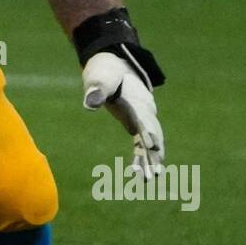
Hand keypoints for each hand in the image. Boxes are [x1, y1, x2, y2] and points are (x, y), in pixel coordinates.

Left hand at [82, 50, 163, 179]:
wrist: (114, 65)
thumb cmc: (104, 71)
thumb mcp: (98, 78)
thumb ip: (96, 90)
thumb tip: (89, 104)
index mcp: (136, 100)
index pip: (144, 118)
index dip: (148, 132)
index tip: (152, 146)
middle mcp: (145, 111)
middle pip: (152, 134)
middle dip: (154, 154)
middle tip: (155, 172)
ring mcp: (143, 118)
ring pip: (151, 142)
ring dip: (151, 160)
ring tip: (151, 179)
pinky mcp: (137, 124)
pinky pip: (142, 143)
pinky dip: (143, 157)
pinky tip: (142, 173)